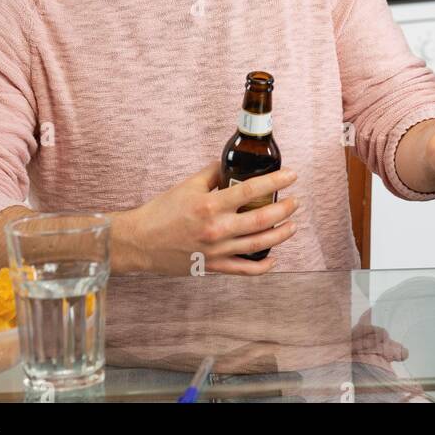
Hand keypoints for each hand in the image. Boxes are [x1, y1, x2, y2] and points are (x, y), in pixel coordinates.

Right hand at [115, 162, 300, 275]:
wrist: (139, 242)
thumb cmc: (162, 211)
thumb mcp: (187, 185)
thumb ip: (214, 174)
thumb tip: (233, 164)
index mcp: (210, 205)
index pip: (251, 190)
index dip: (275, 181)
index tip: (292, 176)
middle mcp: (217, 229)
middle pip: (262, 219)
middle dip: (284, 209)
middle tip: (295, 202)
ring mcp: (217, 250)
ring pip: (259, 245)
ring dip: (281, 235)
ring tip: (292, 225)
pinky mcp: (213, 266)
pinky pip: (244, 270)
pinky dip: (262, 267)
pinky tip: (273, 259)